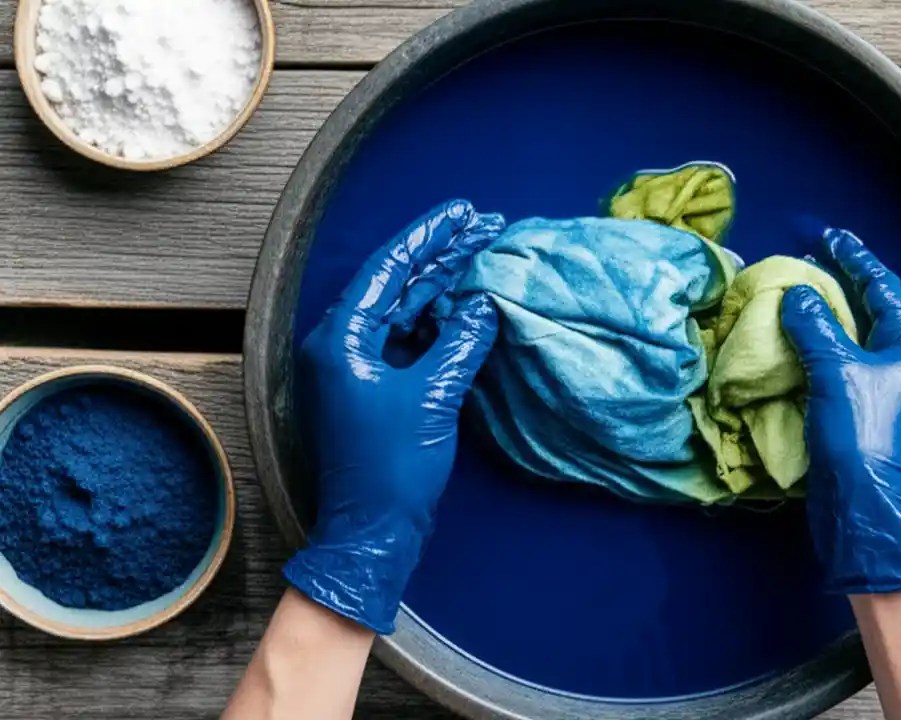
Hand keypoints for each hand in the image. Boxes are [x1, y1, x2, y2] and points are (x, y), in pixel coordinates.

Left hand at [284, 200, 503, 633]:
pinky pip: (410, 340)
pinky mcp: (378, 388)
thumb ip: (459, 343)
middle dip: (442, 254)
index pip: (388, 268)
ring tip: (484, 253)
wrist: (374, 532)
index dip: (428, 236)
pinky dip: (440, 321)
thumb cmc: (392, 469)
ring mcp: (359, 367)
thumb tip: (482, 306)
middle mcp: (343, 345)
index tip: (463, 211)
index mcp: (341, 339)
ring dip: (444, 284)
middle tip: (485, 226)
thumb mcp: (432, 397)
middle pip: (397, 283)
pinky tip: (471, 303)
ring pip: (405, 309)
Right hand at [781, 227, 900, 594]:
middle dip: (838, 284)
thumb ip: (815, 326)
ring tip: (794, 295)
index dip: (855, 258)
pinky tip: (790, 341)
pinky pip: (837, 364)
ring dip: (822, 317)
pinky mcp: (860, 411)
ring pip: (851, 338)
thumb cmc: (862, 435)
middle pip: (870, 309)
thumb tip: (799, 293)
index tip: (830, 237)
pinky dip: (814, 348)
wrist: (865, 506)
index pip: (884, 286)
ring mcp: (884, 388)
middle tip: (808, 260)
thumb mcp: (837, 371)